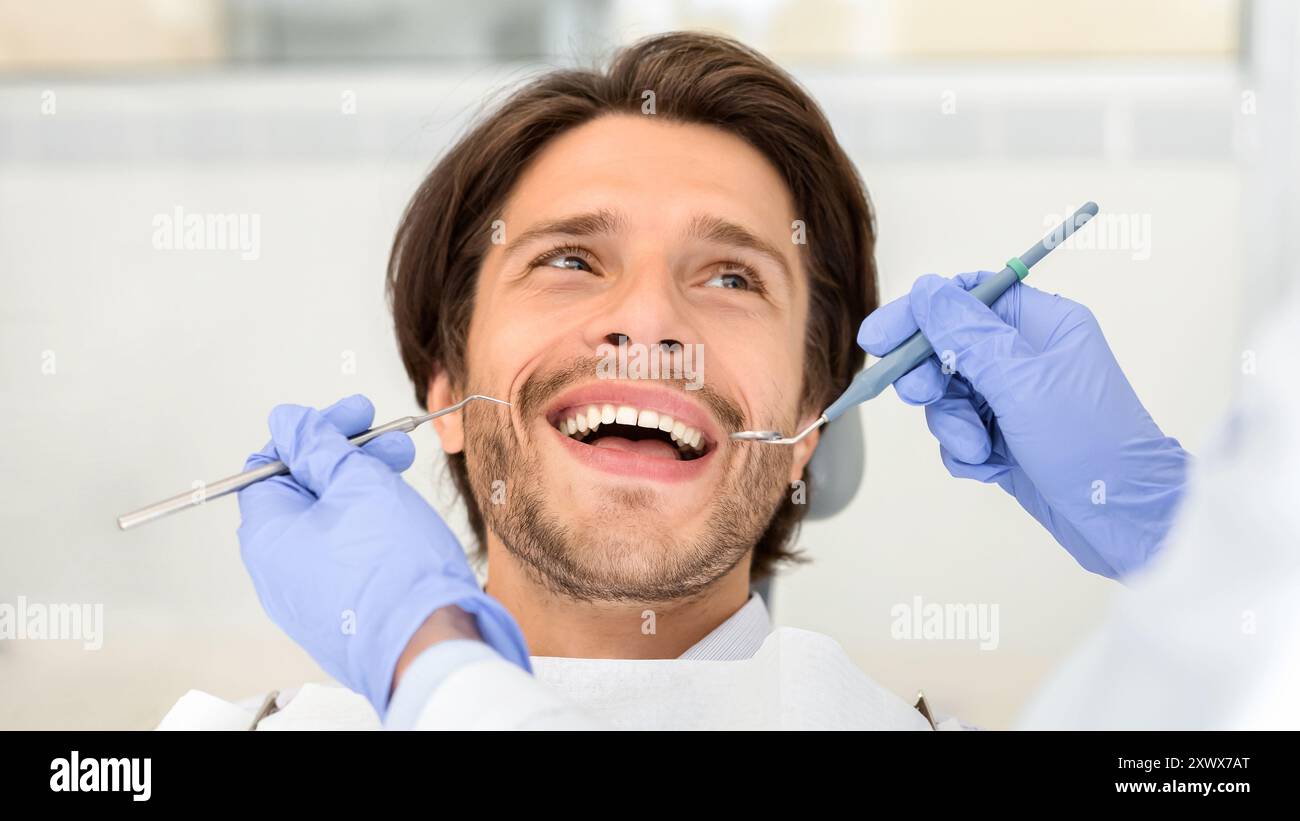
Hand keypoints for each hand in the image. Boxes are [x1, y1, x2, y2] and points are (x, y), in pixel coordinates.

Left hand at [236, 394, 529, 713]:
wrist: (430, 643)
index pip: (269, 465)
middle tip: (389, 441)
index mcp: (267, 536)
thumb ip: (319, 446)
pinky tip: (399, 512)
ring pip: (328, 521)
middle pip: (303, 492)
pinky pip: (343, 554)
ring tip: (405, 472)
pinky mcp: (339, 610)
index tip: (351, 418)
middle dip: (347, 458)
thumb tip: (288, 423)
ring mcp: (308, 594)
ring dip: (363, 487)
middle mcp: (277, 570)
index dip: (312, 433)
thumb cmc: (394, 568)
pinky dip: (366, 525)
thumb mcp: (357, 483)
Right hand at [857, 272, 1189, 578]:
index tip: (880, 338)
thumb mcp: (1021, 383)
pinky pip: (960, 434)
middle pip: (948, 347)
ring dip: (953, 425)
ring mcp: (1016, 400)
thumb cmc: (1091, 444)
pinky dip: (966, 452)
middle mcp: (1028, 356)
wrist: (1123, 520)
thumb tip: (926, 291)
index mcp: (1043, 324)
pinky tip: (990, 467)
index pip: (969, 296)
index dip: (921, 312)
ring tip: (978, 447)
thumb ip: (966, 336)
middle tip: (920, 395)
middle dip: (931, 378)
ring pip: (949, 397)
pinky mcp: (1007, 440)